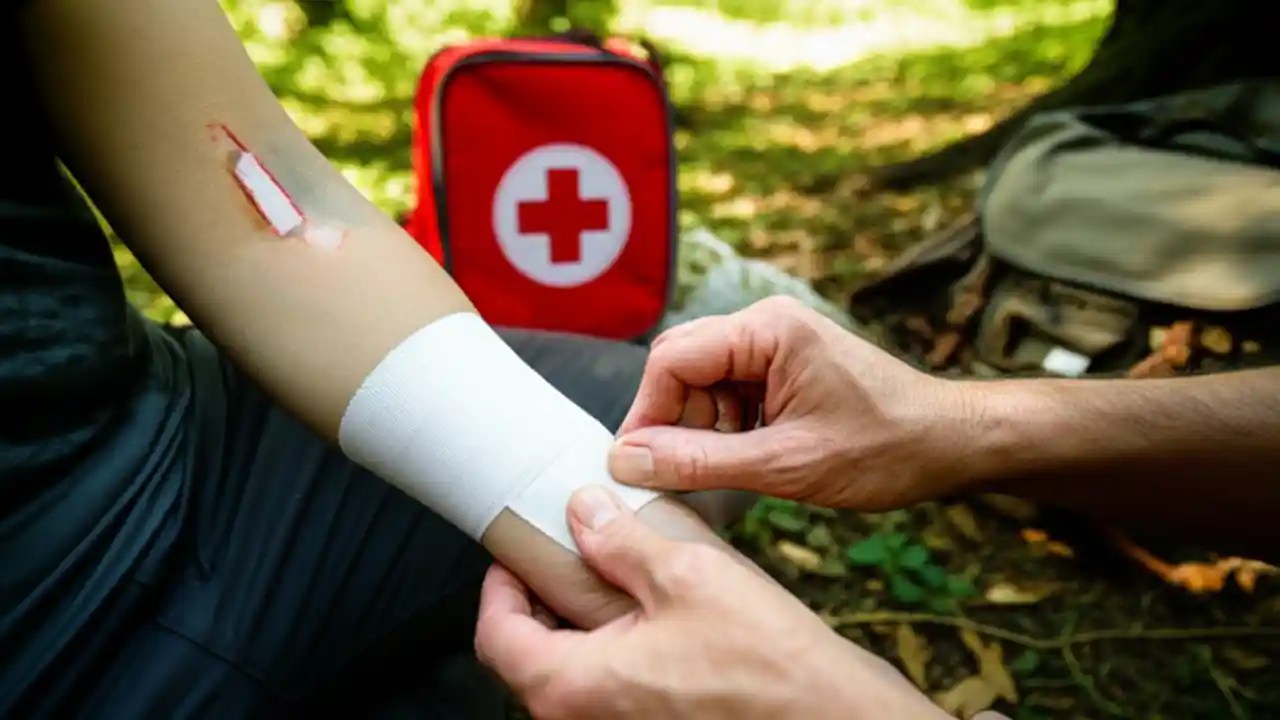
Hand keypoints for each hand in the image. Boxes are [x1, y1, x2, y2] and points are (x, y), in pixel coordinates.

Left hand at [474, 486, 947, 719]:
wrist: (834, 717)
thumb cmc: (769, 664)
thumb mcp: (686, 577)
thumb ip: (620, 543)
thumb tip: (582, 512)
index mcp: (574, 688)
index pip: (497, 636)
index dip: (498, 585)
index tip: (515, 553)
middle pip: (530, 656)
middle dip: (542, 598)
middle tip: (566, 551)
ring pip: (572, 672)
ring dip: (581, 621)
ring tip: (614, 570)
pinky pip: (612, 688)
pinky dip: (615, 647)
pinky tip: (650, 609)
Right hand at [607, 296, 976, 509]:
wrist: (950, 444)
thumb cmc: (885, 449)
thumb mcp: (784, 465)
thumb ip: (699, 462)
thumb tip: (627, 461)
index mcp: (768, 330)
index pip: (672, 360)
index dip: (646, 415)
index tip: (636, 467)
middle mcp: (766, 323)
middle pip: (681, 365)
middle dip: (670, 421)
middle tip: (675, 473)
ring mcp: (776, 342)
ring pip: (701, 382)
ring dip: (698, 428)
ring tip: (722, 472)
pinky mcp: (784, 365)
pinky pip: (729, 391)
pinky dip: (723, 428)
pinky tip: (744, 460)